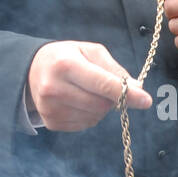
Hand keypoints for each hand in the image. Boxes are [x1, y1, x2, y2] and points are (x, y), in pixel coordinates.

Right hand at [27, 41, 151, 131]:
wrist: (31, 70)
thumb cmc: (66, 57)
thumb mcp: (90, 51)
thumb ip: (114, 69)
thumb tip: (137, 88)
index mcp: (65, 65)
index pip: (103, 84)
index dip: (127, 94)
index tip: (146, 101)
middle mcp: (54, 88)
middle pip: (101, 104)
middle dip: (112, 99)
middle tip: (105, 88)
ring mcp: (50, 108)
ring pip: (95, 117)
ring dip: (101, 108)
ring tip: (87, 92)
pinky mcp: (51, 122)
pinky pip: (84, 125)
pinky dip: (90, 115)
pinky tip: (78, 102)